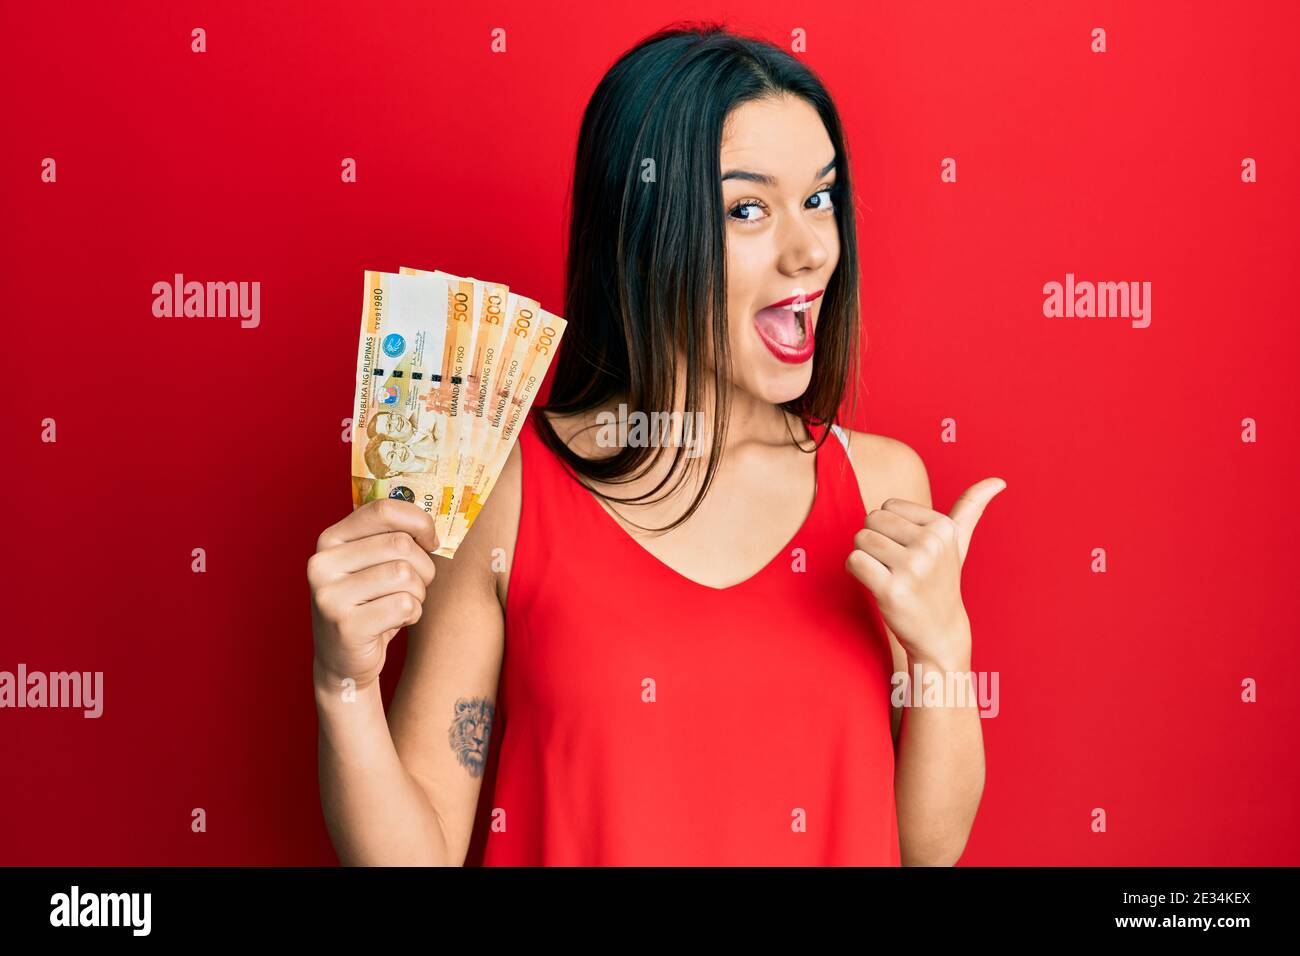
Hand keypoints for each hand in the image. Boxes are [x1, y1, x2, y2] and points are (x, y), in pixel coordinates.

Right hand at [308, 498, 440, 693]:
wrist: (344, 661)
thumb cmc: (370, 604)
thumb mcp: (372, 565)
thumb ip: (392, 537)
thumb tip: (432, 525)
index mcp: (330, 540)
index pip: (383, 510)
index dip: (419, 521)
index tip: (431, 540)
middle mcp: (322, 564)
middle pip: (400, 544)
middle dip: (423, 566)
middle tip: (417, 584)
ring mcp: (330, 595)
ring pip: (405, 575)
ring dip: (418, 592)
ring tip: (403, 604)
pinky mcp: (346, 625)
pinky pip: (405, 605)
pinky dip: (412, 613)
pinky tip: (396, 621)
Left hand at [845, 478, 1005, 667]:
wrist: (940, 633)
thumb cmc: (942, 581)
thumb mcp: (958, 542)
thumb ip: (971, 508)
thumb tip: (998, 480)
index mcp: (943, 527)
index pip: (887, 506)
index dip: (889, 528)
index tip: (909, 550)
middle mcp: (930, 544)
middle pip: (870, 519)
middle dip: (875, 541)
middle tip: (896, 565)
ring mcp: (912, 568)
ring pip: (860, 540)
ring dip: (866, 557)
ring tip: (888, 575)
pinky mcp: (892, 590)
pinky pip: (854, 561)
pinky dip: (856, 572)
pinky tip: (876, 585)